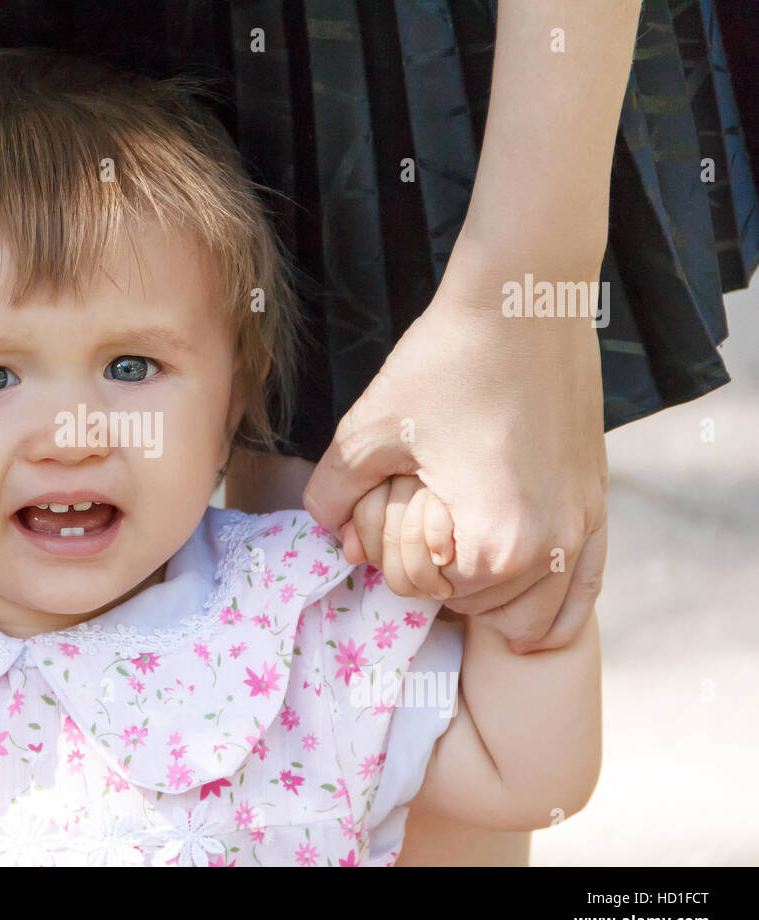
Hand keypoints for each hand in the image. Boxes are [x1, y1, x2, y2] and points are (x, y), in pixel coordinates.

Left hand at [302, 259, 608, 653]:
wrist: (523, 299)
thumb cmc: (444, 362)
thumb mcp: (369, 429)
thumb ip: (334, 492)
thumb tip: (330, 534)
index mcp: (493, 543)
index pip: (426, 592)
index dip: (395, 555)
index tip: (395, 508)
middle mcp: (550, 548)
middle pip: (481, 609)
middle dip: (443, 578)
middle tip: (425, 521)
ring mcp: (582, 526)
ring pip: (536, 614)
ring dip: (495, 599)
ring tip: (462, 553)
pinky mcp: (597, 501)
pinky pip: (585, 586)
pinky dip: (555, 603)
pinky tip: (528, 600)